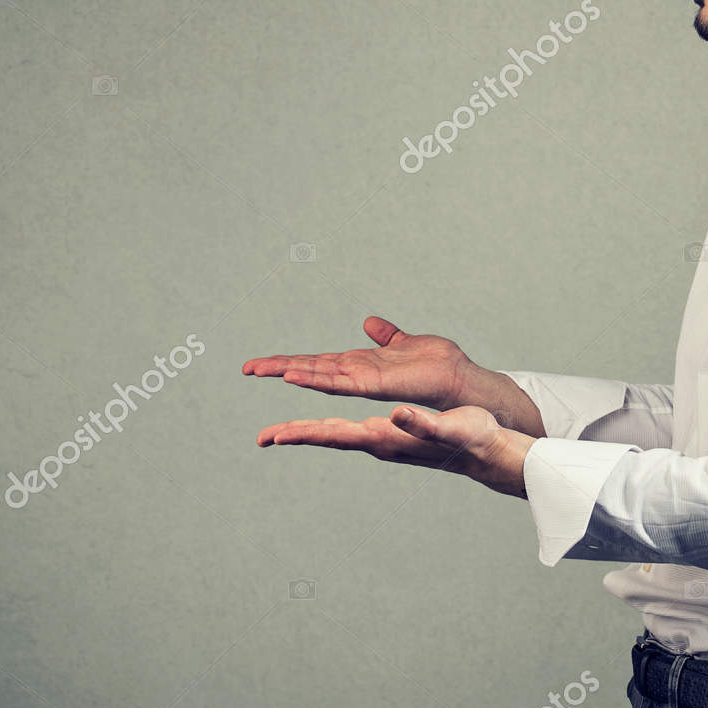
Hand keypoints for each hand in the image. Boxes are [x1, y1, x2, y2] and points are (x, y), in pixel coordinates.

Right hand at [242, 316, 476, 412]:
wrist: (461, 378)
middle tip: (247, 367)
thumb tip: (370, 323)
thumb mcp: (405, 342)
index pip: (318, 362)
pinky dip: (317, 377)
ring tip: (264, 369)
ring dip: (292, 371)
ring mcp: (365, 380)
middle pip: (311, 369)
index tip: (263, 362)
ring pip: (320, 375)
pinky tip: (296, 375)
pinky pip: (341, 380)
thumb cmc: (437, 363)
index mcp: (361, 364)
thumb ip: (386, 335)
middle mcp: (357, 373)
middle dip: (279, 367)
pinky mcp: (376, 384)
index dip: (290, 361)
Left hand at [256, 404, 533, 497]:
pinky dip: (330, 428)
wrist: (486, 452)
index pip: (336, 436)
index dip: (305, 434)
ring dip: (309, 433)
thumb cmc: (470, 436)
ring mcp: (384, 442)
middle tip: (262, 438)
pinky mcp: (391, 438)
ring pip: (337, 437)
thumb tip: (395, 414)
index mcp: (385, 438)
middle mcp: (379, 443)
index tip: (276, 436)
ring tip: (281, 434)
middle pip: (328, 438)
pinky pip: (352, 433)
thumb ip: (420, 421)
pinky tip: (325, 426)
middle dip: (295, 435)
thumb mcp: (446, 425)